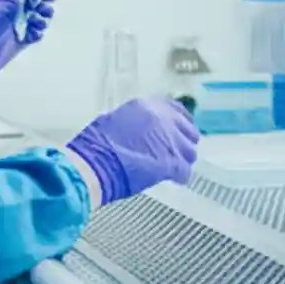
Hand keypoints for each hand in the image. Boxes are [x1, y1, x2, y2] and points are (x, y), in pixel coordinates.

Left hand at [0, 0, 54, 96]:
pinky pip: (35, 34)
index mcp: (4, 2)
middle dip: (44, 3)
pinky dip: (38, 33)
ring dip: (43, 18)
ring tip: (38, 24)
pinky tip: (35, 36)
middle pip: (34, 2)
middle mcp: (12, 12)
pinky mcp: (21, 42)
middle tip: (47, 10)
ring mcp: (17, 27)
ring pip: (37, 17)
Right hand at [66, 97, 199, 206]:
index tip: (179, 129)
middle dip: (183, 141)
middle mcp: (162, 118)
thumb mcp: (115, 120)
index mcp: (147, 105)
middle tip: (175, 151)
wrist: (94, 163)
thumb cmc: (96, 144)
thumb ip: (135, 120)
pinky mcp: (171, 162)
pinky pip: (185, 171)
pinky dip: (179, 176)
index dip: (180, 122)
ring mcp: (169, 140)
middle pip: (188, 130)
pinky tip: (171, 178)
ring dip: (182, 159)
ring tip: (172, 166)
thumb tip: (140, 128)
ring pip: (190, 152)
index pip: (176, 109)